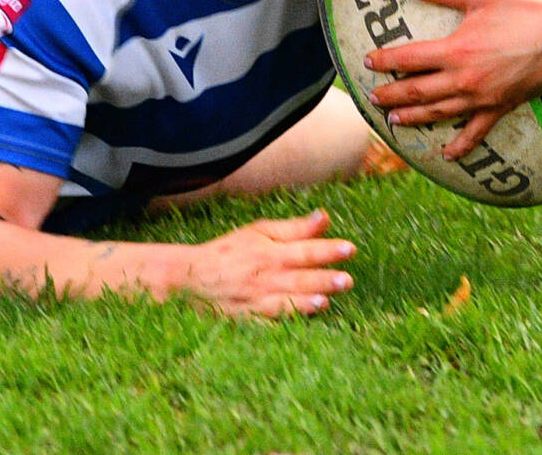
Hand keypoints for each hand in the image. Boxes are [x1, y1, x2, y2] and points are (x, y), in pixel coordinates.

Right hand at [181, 209, 355, 318]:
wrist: (191, 276)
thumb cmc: (230, 251)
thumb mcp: (259, 232)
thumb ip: (293, 228)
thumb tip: (325, 218)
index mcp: (270, 252)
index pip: (305, 250)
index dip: (327, 250)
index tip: (350, 249)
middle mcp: (267, 276)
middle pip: (299, 277)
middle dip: (324, 279)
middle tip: (347, 280)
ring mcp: (258, 300)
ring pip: (286, 301)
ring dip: (306, 301)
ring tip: (326, 301)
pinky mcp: (250, 320)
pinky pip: (268, 323)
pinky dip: (283, 322)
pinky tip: (298, 323)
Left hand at [365, 0, 541, 159]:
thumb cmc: (523, 10)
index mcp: (456, 50)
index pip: (409, 59)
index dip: (385, 61)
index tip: (367, 61)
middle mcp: (465, 79)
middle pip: (417, 92)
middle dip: (391, 95)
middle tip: (370, 97)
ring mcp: (483, 98)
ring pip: (439, 113)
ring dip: (413, 118)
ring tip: (392, 120)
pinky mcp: (501, 107)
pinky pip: (477, 132)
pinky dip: (460, 145)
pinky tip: (446, 154)